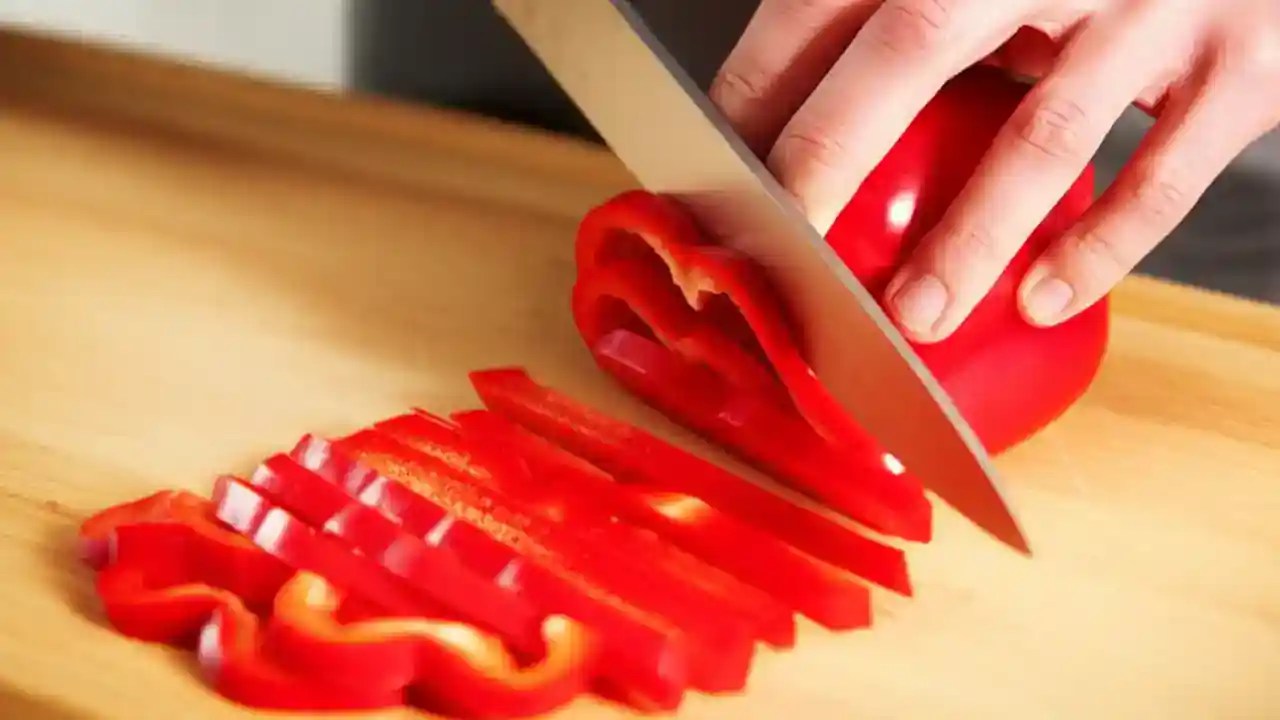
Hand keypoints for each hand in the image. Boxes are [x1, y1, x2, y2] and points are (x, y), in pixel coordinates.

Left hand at [711, 0, 1279, 341]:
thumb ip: (908, 27)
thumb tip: (780, 130)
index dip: (763, 80)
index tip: (712, 165)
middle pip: (916, 41)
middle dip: (829, 148)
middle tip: (778, 240)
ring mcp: (1155, 7)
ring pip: (1045, 131)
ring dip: (968, 238)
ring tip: (911, 319)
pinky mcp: (1242, 68)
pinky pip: (1163, 175)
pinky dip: (1098, 249)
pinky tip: (1037, 301)